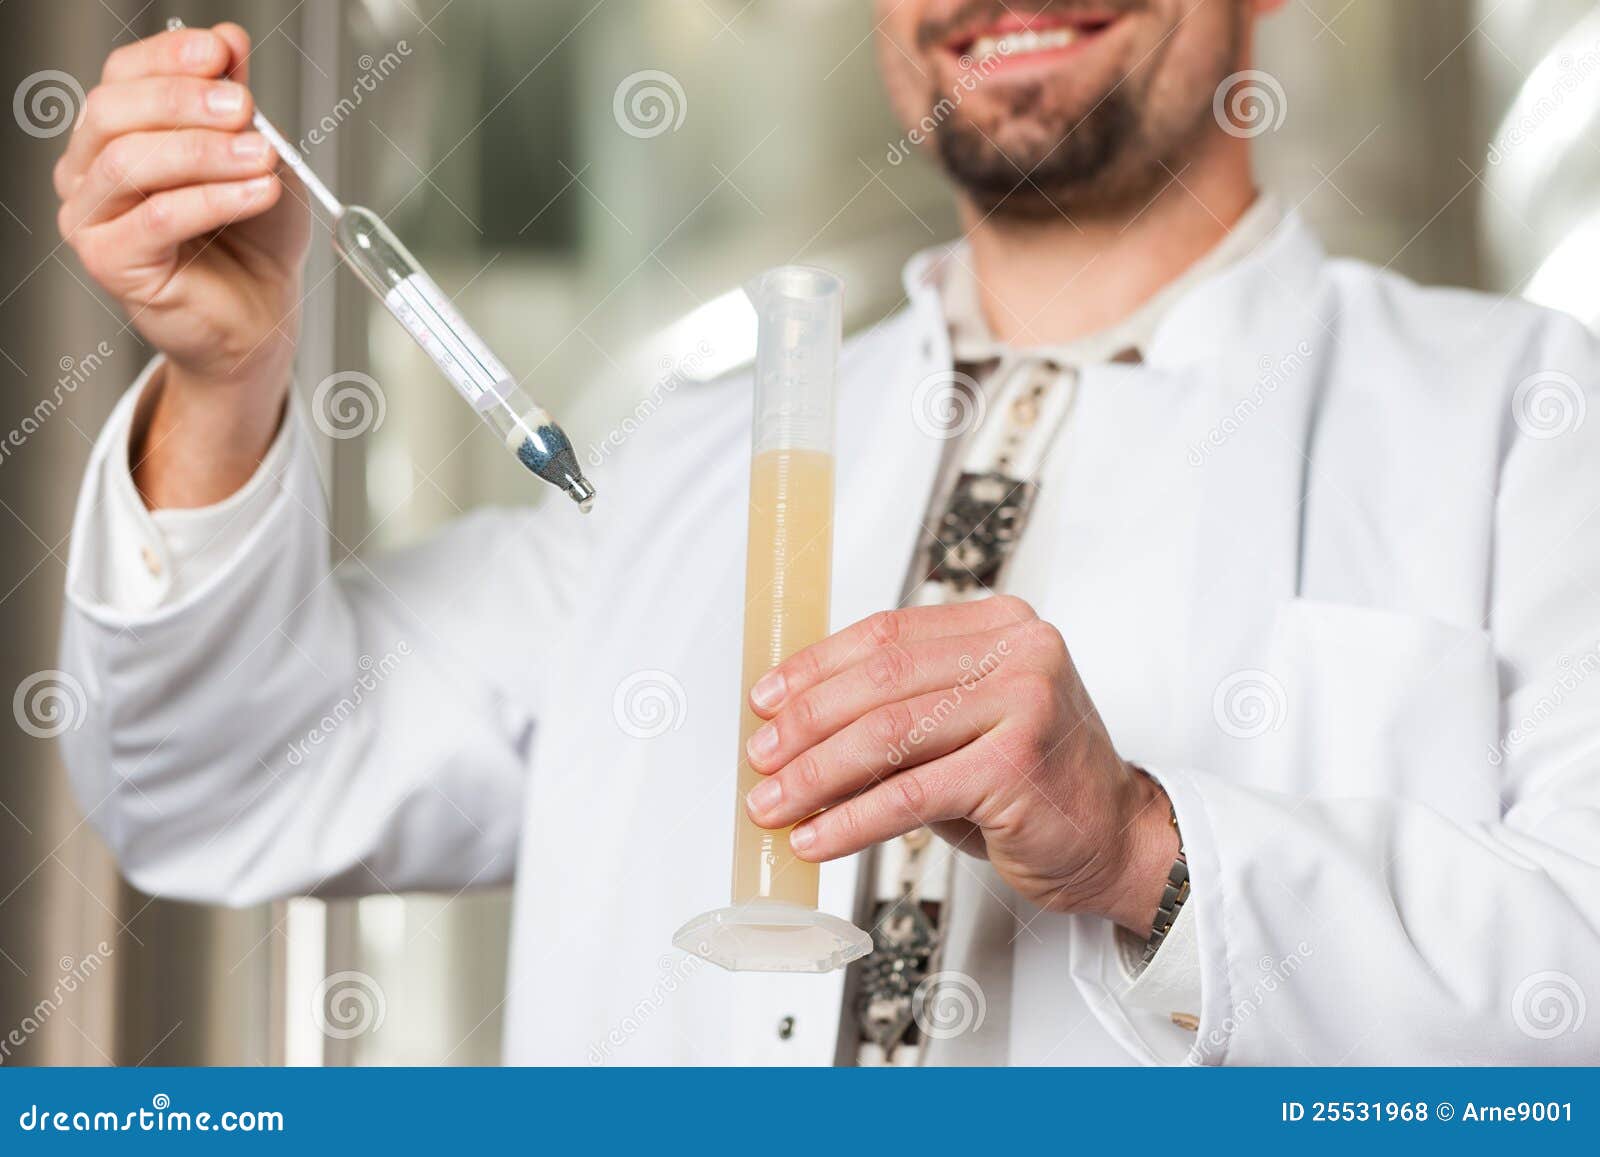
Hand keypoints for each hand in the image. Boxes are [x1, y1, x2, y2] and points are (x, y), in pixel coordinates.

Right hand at [55, 24, 311, 504]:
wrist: (261, 313)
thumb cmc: (253, 238)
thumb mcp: (256, 155)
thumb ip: (236, 103)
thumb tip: (227, 41)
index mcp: (118, 132)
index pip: (123, 75)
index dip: (169, 57)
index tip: (221, 53)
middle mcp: (90, 169)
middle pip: (113, 111)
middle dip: (184, 101)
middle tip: (244, 109)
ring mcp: (91, 216)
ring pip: (129, 162)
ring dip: (203, 152)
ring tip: (262, 156)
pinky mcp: (109, 261)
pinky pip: (156, 218)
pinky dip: (213, 199)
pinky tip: (257, 193)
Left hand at [743, 596, 1178, 933]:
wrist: (1116, 839)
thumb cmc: (1033, 782)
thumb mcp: (964, 727)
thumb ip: (900, 711)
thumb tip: (794, 726)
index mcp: (1000, 626)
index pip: (888, 634)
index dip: (816, 665)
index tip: (766, 699)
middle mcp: (1020, 651)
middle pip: (880, 680)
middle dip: (805, 724)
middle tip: (760, 759)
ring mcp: (1025, 704)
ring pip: (886, 734)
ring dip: (815, 775)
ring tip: (774, 803)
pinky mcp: (1017, 766)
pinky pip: (909, 794)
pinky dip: (850, 821)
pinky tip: (816, 839)